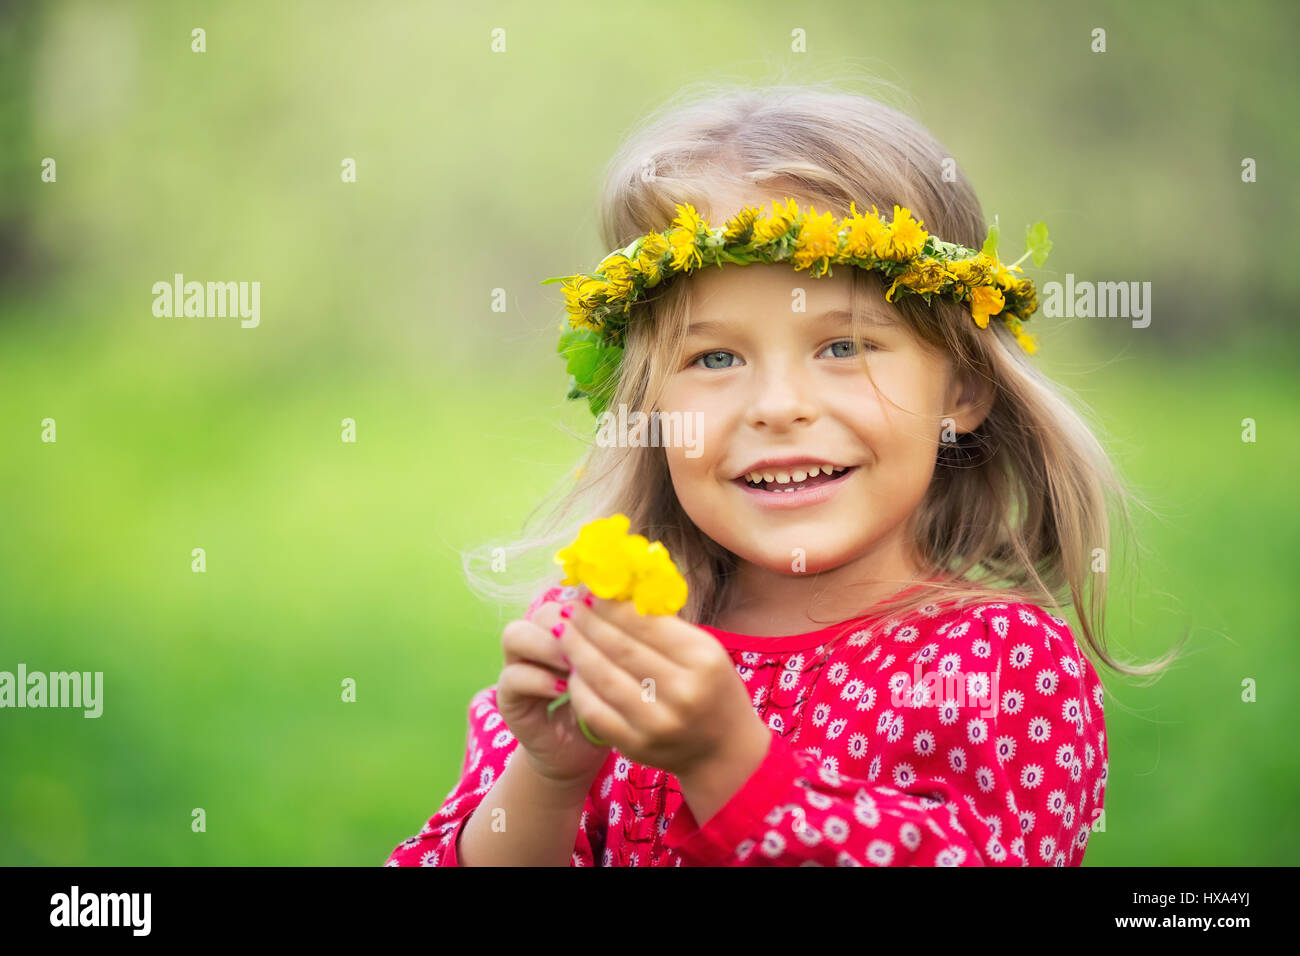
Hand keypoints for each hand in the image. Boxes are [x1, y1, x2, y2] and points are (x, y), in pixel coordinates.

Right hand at [494, 599, 610, 790]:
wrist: (580, 754)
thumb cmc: (607, 707)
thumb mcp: (618, 674)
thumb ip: (620, 646)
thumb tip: (638, 612)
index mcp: (567, 628)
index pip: (571, 598)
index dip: (589, 605)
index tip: (615, 619)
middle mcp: (538, 640)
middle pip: (542, 611)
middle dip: (569, 624)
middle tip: (594, 643)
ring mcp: (518, 665)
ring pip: (516, 635)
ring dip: (547, 646)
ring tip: (574, 665)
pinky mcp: (508, 697)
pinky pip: (513, 676)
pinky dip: (539, 680)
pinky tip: (564, 690)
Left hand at [554, 589, 768, 780]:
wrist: (724, 750)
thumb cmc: (712, 688)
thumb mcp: (704, 650)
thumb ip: (664, 625)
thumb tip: (614, 594)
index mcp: (703, 659)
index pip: (646, 624)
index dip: (612, 605)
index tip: (591, 590)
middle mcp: (683, 692)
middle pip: (621, 648)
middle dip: (589, 623)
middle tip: (570, 606)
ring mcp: (657, 723)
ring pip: (603, 677)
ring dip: (576, 649)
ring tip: (563, 631)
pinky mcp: (636, 745)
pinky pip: (595, 710)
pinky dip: (579, 686)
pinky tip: (572, 669)